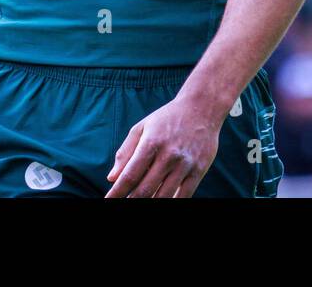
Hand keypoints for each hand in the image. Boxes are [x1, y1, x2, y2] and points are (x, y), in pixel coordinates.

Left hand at [105, 94, 222, 197]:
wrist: (202, 108)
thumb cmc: (167, 118)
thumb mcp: (142, 127)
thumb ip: (126, 152)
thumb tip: (112, 178)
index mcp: (151, 142)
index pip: (130, 175)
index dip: (117, 192)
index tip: (109, 200)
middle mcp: (168, 155)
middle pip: (145, 189)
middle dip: (131, 200)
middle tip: (123, 204)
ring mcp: (185, 164)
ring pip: (164, 196)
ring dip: (149, 204)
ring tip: (140, 202)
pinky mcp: (199, 170)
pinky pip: (184, 196)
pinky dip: (171, 203)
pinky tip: (161, 200)